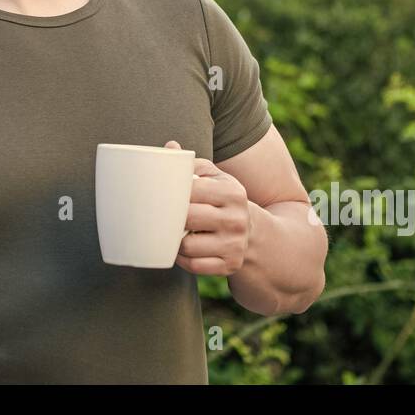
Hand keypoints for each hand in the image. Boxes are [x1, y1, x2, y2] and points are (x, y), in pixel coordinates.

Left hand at [166, 140, 252, 275]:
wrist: (255, 234)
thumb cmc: (224, 201)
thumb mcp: (216, 179)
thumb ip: (192, 164)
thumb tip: (169, 147)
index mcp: (233, 192)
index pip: (192, 190)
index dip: (171, 193)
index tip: (159, 194)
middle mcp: (236, 219)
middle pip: (187, 218)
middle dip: (169, 217)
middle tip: (158, 214)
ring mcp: (234, 245)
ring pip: (187, 246)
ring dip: (174, 240)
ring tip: (171, 232)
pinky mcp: (229, 266)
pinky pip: (193, 266)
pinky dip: (182, 259)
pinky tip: (181, 249)